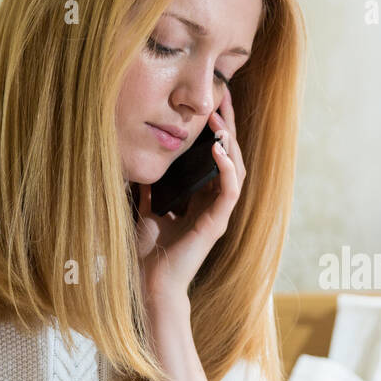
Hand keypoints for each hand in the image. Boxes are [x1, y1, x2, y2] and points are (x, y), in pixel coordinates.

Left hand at [135, 85, 245, 302]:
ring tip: (219, 120)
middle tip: (223, 98)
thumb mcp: (145, 209)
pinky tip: (218, 148)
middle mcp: (214, 204)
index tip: (212, 104)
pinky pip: (231, 189)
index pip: (215, 158)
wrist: (148, 282)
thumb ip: (150, 188)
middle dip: (228, 126)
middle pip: (229, 157)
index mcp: (200, 199)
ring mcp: (219, 213)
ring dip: (229, 142)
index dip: (216, 131)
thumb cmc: (148, 252)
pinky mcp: (218, 223)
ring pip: (236, 169)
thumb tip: (143, 163)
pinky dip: (227, 167)